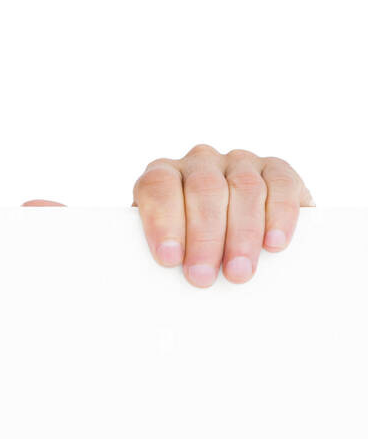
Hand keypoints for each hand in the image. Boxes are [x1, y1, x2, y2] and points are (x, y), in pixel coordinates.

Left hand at [131, 144, 313, 286]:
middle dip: (204, 237)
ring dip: (242, 234)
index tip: (169, 259)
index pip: (157, 186)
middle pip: (204, 190)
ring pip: (244, 188)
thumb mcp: (169, 244)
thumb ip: (164, 250)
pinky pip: (281, 186)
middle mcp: (200, 161)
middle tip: (202, 276)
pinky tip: (274, 244)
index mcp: (164, 174)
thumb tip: (165, 271)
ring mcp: (240, 162)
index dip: (162, 221)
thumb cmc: (189, 244)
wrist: (232, 236)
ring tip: (238, 271)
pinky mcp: (277, 169)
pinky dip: (279, 216)